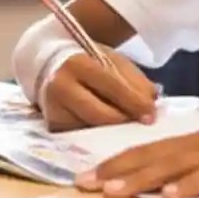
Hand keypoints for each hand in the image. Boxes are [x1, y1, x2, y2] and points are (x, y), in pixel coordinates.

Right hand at [41, 48, 157, 131]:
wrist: (47, 63)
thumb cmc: (86, 61)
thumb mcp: (110, 59)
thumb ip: (133, 79)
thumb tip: (152, 101)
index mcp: (78, 64)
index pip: (112, 87)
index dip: (135, 103)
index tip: (152, 115)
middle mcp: (61, 87)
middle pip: (101, 115)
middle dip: (125, 122)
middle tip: (142, 126)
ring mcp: (54, 109)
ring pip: (92, 130)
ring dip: (113, 134)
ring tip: (127, 131)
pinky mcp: (52, 126)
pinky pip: (81, 136)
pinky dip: (98, 138)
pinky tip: (109, 135)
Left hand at [77, 107, 198, 197]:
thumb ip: (198, 164)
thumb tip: (169, 179)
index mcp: (193, 142)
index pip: (145, 151)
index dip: (114, 163)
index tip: (87, 175)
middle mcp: (197, 146)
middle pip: (147, 157)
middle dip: (112, 171)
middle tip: (82, 184)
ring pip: (168, 167)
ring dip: (137, 179)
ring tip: (111, 192)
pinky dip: (186, 186)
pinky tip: (167, 196)